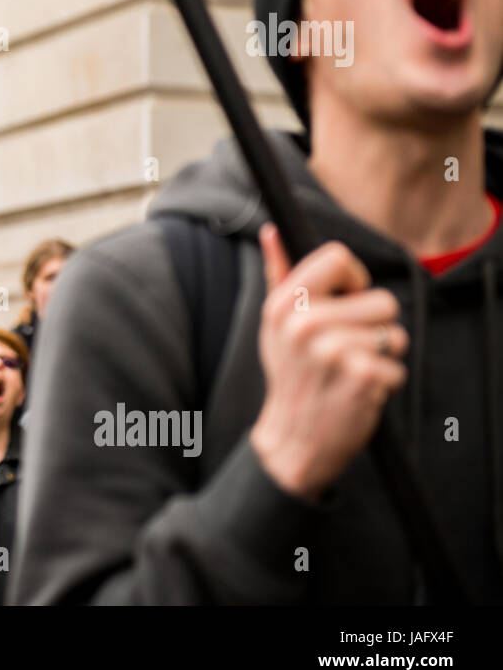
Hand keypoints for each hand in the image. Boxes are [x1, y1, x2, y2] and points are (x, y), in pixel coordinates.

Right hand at [250, 224, 407, 501]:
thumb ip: (278, 274)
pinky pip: (397, 366)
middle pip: (380, 300)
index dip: (354, 281)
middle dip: (374, 327)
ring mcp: (331, 351)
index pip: (338, 257)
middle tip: (346, 351)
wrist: (293, 439)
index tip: (345, 305)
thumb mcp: (275, 324)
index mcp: (283, 305)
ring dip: (381, 357)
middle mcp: (303, 324)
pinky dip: (385, 382)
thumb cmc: (291, 375)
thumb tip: (271, 231)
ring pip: (394, 335)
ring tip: (351, 372)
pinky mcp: (360, 377)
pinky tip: (357, 391)